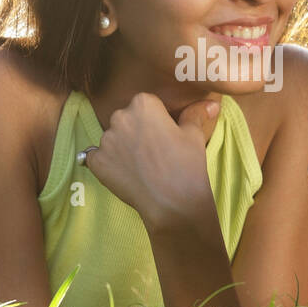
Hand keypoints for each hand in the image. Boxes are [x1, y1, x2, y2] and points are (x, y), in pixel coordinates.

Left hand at [81, 93, 220, 227]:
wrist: (172, 203)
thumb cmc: (186, 165)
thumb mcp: (194, 135)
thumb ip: (195, 114)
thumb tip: (211, 103)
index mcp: (143, 104)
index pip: (145, 103)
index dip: (156, 118)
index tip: (164, 133)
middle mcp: (120, 117)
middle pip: (126, 118)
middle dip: (136, 130)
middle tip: (154, 150)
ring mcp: (106, 140)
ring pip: (112, 138)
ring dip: (122, 146)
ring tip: (141, 165)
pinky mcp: (97, 162)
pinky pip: (97, 157)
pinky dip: (107, 163)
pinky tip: (124, 173)